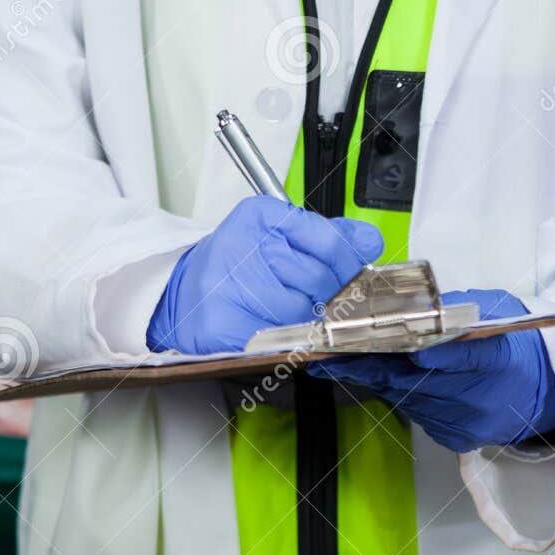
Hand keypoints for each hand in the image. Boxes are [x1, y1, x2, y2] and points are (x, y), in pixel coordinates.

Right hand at [146, 196, 383, 354]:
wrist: (183, 295)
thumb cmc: (238, 265)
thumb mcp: (280, 236)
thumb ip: (328, 237)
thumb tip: (370, 240)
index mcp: (260, 216)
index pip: (329, 241)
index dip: (348, 264)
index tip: (348, 274)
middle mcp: (242, 245)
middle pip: (319, 278)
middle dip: (325, 294)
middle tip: (311, 295)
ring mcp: (229, 286)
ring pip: (303, 311)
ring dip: (304, 318)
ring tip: (283, 308)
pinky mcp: (222, 325)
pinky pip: (279, 338)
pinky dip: (284, 339)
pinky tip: (271, 326)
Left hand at [306, 288, 554, 452]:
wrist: (539, 388)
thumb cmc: (509, 341)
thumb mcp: (495, 311)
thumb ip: (456, 312)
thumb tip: (411, 310)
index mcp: (497, 356)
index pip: (465, 355)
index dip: (435, 353)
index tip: (406, 348)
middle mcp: (482, 395)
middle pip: (421, 380)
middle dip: (373, 365)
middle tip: (333, 354)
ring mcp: (467, 422)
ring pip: (409, 398)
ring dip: (377, 379)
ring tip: (340, 361)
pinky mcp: (457, 438)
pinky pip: (416, 412)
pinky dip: (396, 393)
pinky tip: (377, 378)